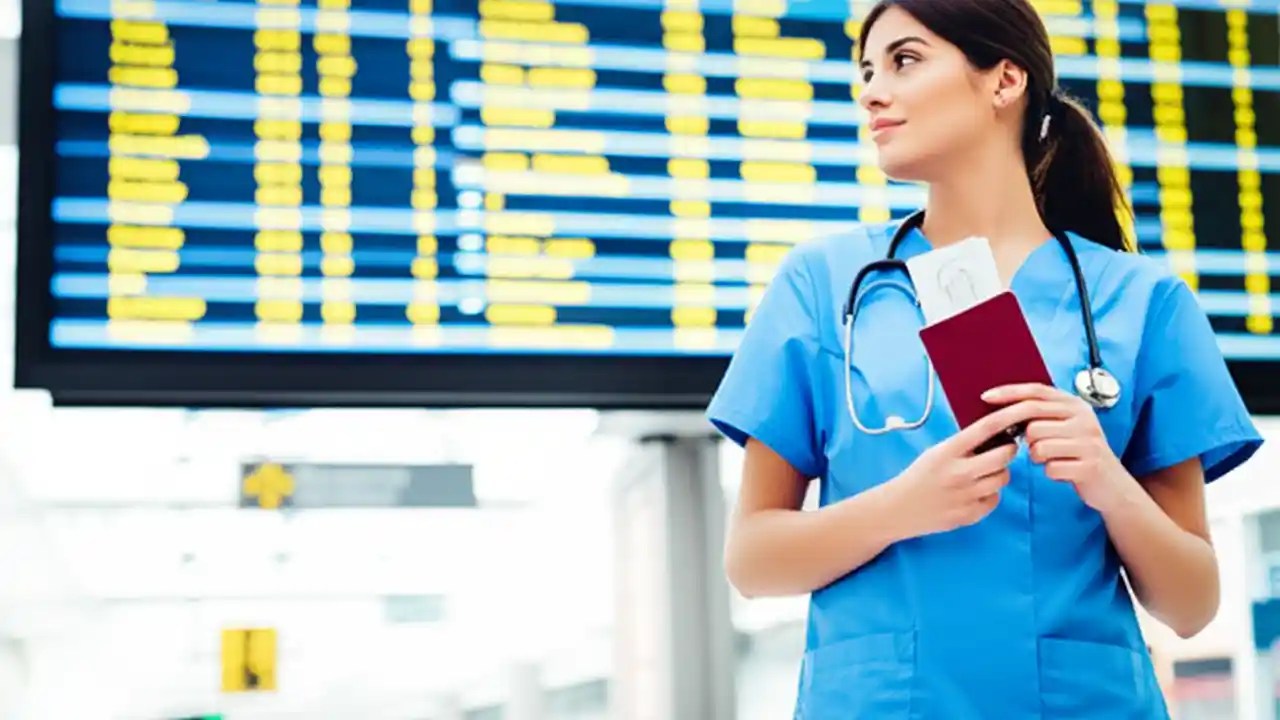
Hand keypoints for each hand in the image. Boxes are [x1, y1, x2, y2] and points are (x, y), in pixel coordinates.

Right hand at [887, 400, 1054, 537]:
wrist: (897, 509)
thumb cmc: (919, 477)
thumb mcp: (936, 453)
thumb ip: (963, 445)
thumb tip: (998, 434)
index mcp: (947, 451)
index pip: (985, 428)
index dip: (1008, 417)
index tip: (1023, 410)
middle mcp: (958, 472)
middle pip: (1004, 456)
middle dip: (1009, 451)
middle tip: (1004, 450)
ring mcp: (965, 495)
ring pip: (1003, 478)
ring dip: (999, 473)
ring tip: (983, 474)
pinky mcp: (970, 515)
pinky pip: (995, 499)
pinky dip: (989, 494)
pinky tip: (974, 493)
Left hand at [981, 383, 1137, 514]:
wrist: (1111, 484)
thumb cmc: (1077, 453)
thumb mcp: (1064, 427)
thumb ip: (1040, 415)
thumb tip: (1001, 408)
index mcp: (1075, 404)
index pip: (1036, 391)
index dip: (1009, 393)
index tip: (985, 397)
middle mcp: (1084, 419)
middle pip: (1032, 421)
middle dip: (1020, 435)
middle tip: (1022, 444)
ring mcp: (1088, 442)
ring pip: (1038, 446)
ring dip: (1037, 456)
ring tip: (1051, 458)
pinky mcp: (1090, 465)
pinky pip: (1050, 468)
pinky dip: (1050, 472)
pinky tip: (1062, 471)